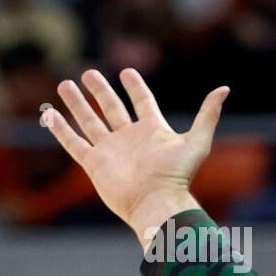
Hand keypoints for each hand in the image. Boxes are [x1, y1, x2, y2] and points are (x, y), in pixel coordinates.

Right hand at [42, 68, 229, 246]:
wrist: (155, 203)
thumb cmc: (177, 176)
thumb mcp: (197, 141)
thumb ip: (208, 115)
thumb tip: (225, 88)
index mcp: (152, 130)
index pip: (142, 102)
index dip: (135, 87)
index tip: (127, 71)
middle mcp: (129, 138)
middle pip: (111, 108)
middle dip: (99, 90)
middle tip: (88, 73)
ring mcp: (110, 150)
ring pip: (89, 121)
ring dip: (77, 103)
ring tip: (64, 85)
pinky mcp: (94, 164)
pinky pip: (74, 143)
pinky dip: (61, 129)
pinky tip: (50, 114)